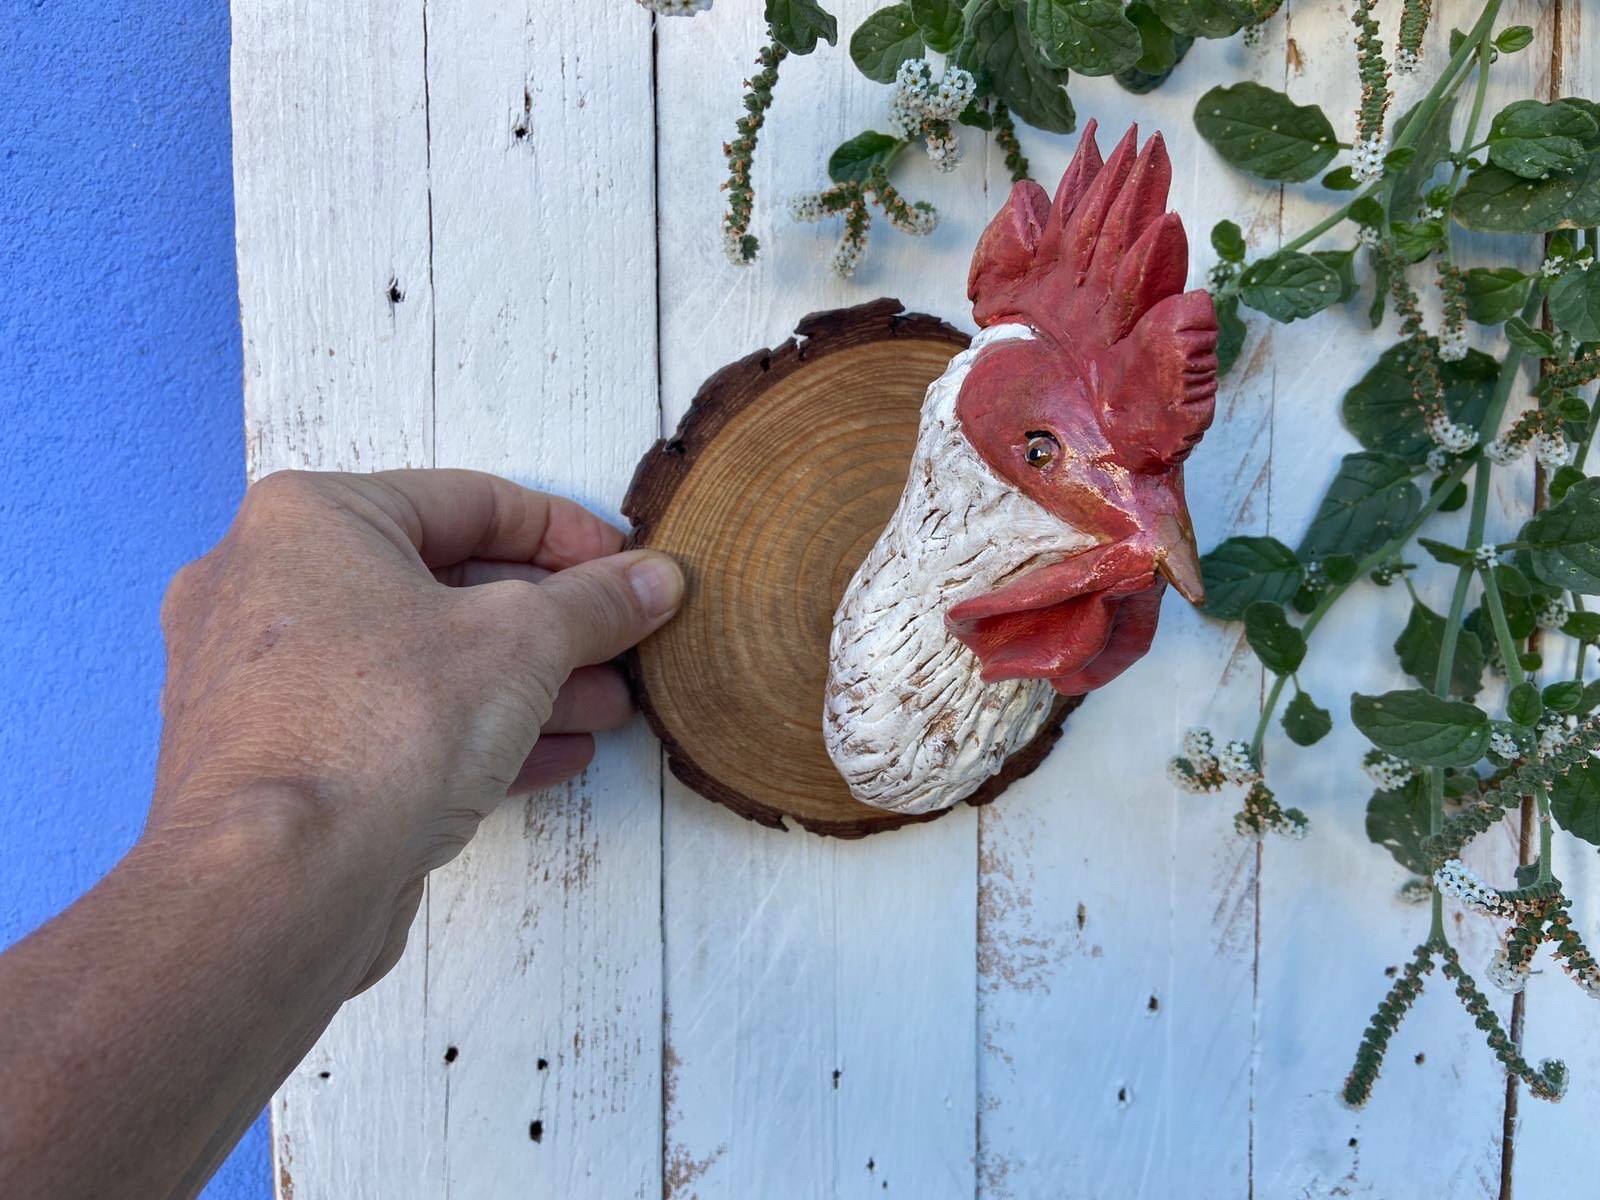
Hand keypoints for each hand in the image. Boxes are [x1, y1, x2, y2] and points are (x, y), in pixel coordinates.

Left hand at [151, 468, 682, 993]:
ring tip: (608, 708)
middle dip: (550, 622)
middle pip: (444, 584)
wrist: (278, 886)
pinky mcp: (277, 763)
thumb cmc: (383, 727)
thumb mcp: (521, 641)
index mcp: (311, 518)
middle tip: (623, 645)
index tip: (629, 568)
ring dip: (524, 682)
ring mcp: (263, 680)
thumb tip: (657, 579)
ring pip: (421, 661)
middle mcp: (268, 585)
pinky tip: (554, 755)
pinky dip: (470, 730)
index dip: (568, 534)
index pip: (471, 500)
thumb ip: (595, 602)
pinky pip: (390, 724)